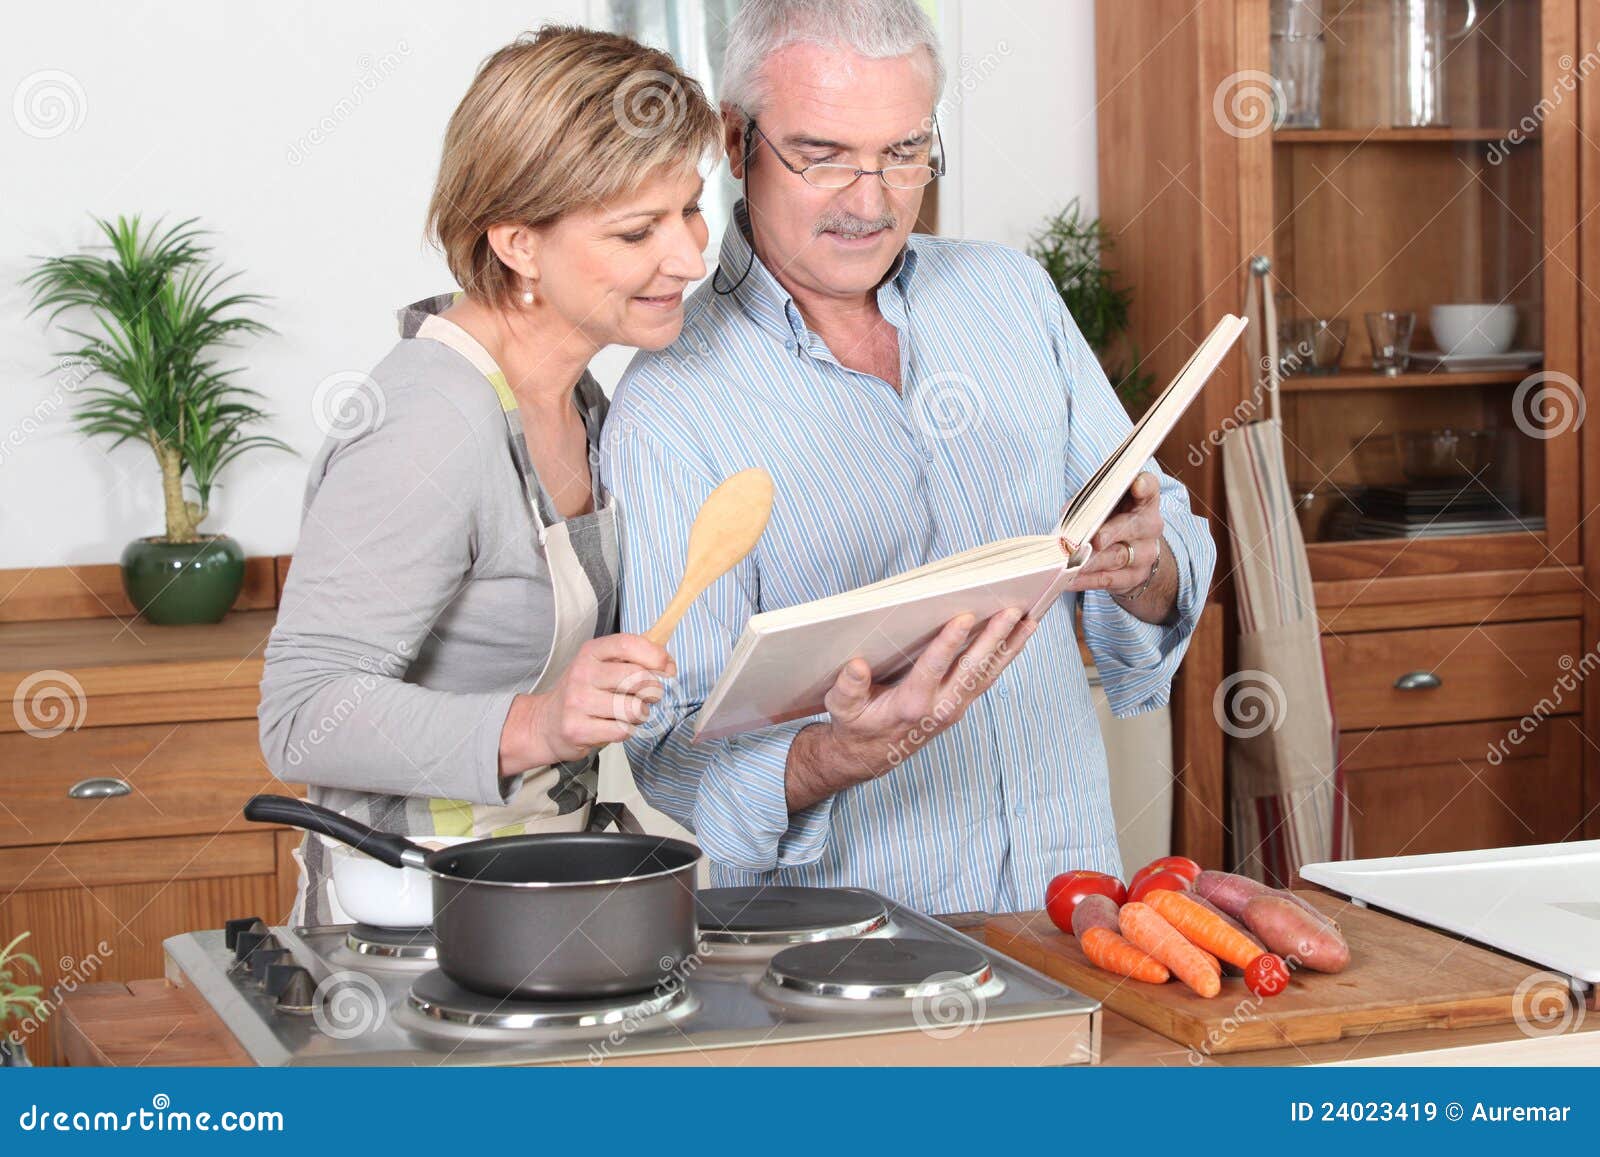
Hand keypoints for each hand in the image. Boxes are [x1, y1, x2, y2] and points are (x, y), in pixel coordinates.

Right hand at [499, 634, 674, 773]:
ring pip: (634, 708)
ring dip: (640, 714)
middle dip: (653, 691)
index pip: (628, 644)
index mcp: (591, 652)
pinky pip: (622, 730)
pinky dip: (626, 731)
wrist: (546, 723)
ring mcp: (577, 701)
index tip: (667, 668)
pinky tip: (614, 726)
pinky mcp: (577, 729)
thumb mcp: (603, 666)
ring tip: (628, 713)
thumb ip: (634, 659)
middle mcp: (582, 673)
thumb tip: (668, 664)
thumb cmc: (585, 692)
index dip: (656, 656)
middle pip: (638, 678)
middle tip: (648, 697)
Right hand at [808, 608, 1036, 787]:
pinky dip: (1005, 657)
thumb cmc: (855, 724)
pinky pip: (987, 678)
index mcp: (911, 705)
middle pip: (972, 669)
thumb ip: (848, 688)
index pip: (933, 668)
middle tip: (1012, 611)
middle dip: (994, 639)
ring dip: (1010, 647)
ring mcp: (955, 708)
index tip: (965, 617)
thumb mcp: (842, 708)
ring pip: (988, 674)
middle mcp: (940, 708)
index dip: (949, 642)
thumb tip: (857, 666)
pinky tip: (1018, 637)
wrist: (869, 756)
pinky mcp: (961, 705)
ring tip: (1030, 620)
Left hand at [1066, 470, 1164, 595]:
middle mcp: (1150, 526)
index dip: (1144, 486)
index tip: (1136, 485)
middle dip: (1111, 531)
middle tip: (1094, 539)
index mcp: (1144, 501)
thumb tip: (1067, 515)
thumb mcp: (1105, 506)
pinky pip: (1109, 579)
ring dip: (1092, 559)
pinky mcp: (1134, 576)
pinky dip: (1088, 579)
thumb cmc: (1112, 521)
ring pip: (1118, 555)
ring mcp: (1145, 553)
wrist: (1133, 556)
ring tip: (1071, 561)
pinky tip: (1071, 579)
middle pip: (1133, 526)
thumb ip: (1088, 504)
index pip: (1150, 488)